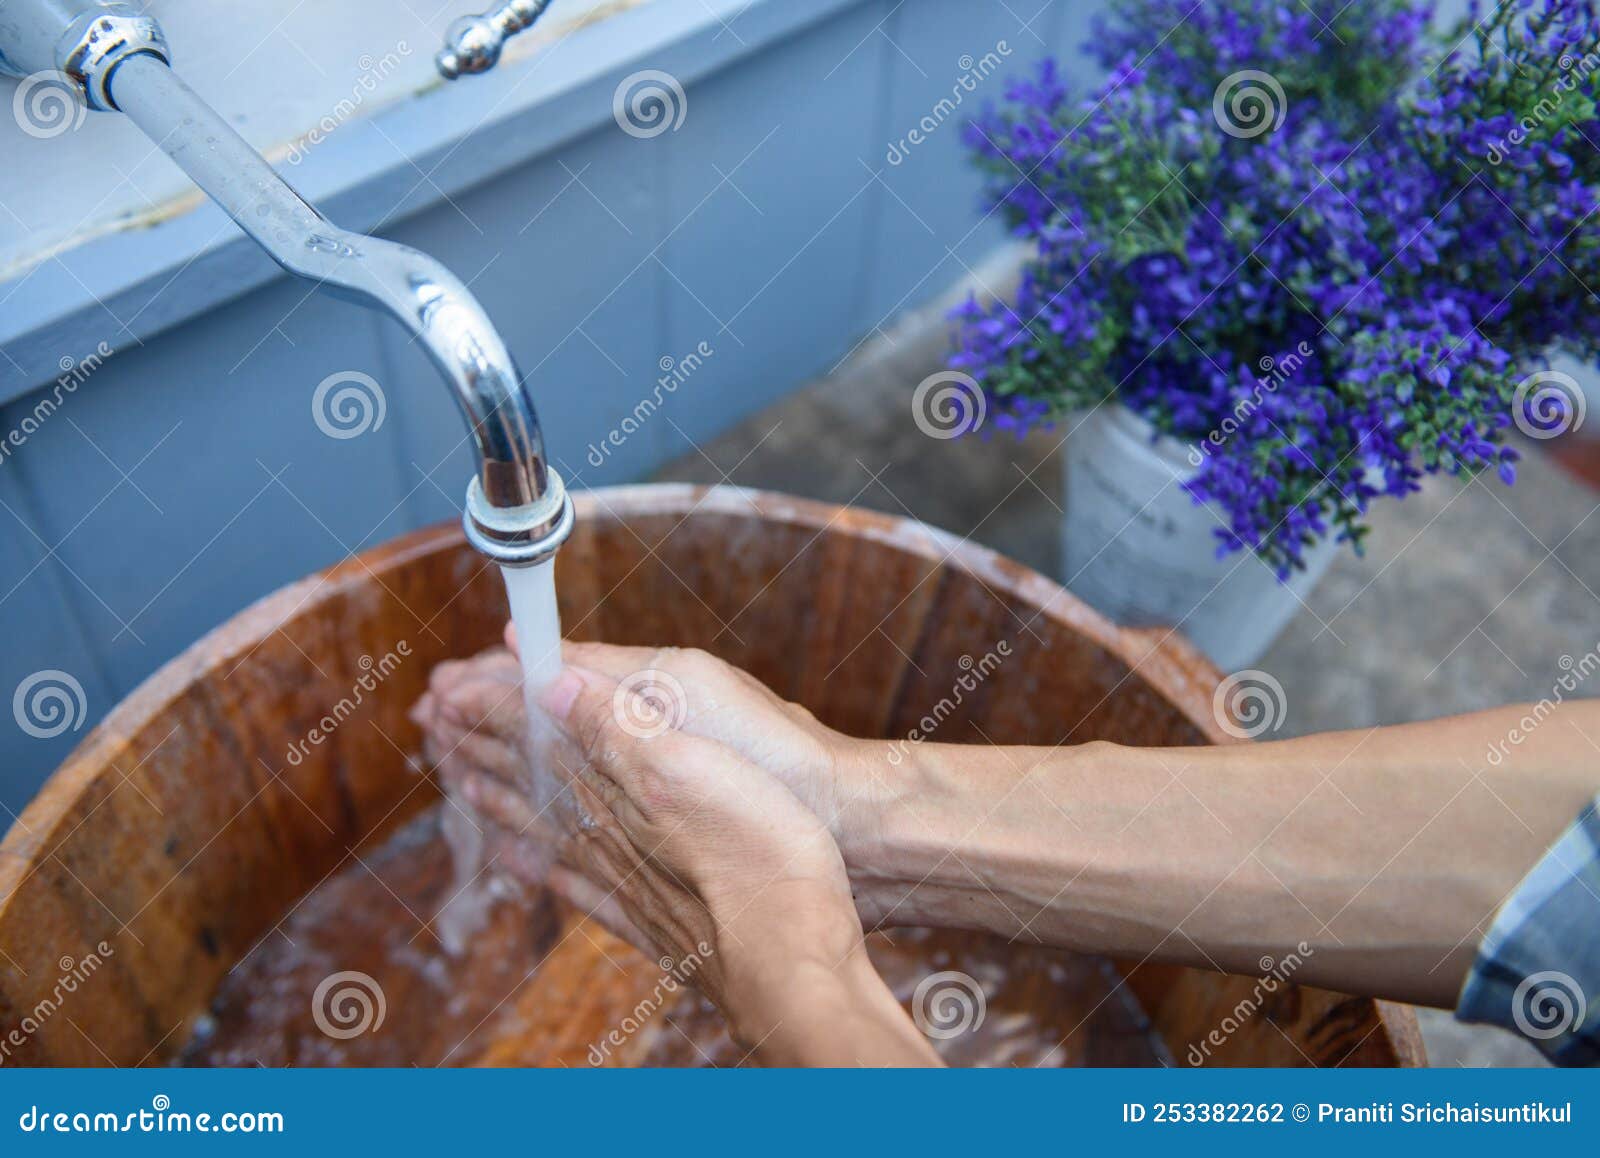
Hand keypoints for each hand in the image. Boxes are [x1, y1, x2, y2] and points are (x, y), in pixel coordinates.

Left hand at [412, 634, 936, 1063]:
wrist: (795, 974)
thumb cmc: (761, 866)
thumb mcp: (688, 771)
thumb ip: (615, 727)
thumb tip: (549, 688)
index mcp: (613, 792)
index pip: (532, 739)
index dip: (490, 708)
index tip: (447, 686)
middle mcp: (606, 840)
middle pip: (527, 784)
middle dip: (480, 748)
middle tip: (433, 725)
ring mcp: (626, 885)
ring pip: (545, 831)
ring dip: (501, 800)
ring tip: (464, 782)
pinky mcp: (653, 921)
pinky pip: (577, 884)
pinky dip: (543, 866)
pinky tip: (532, 865)